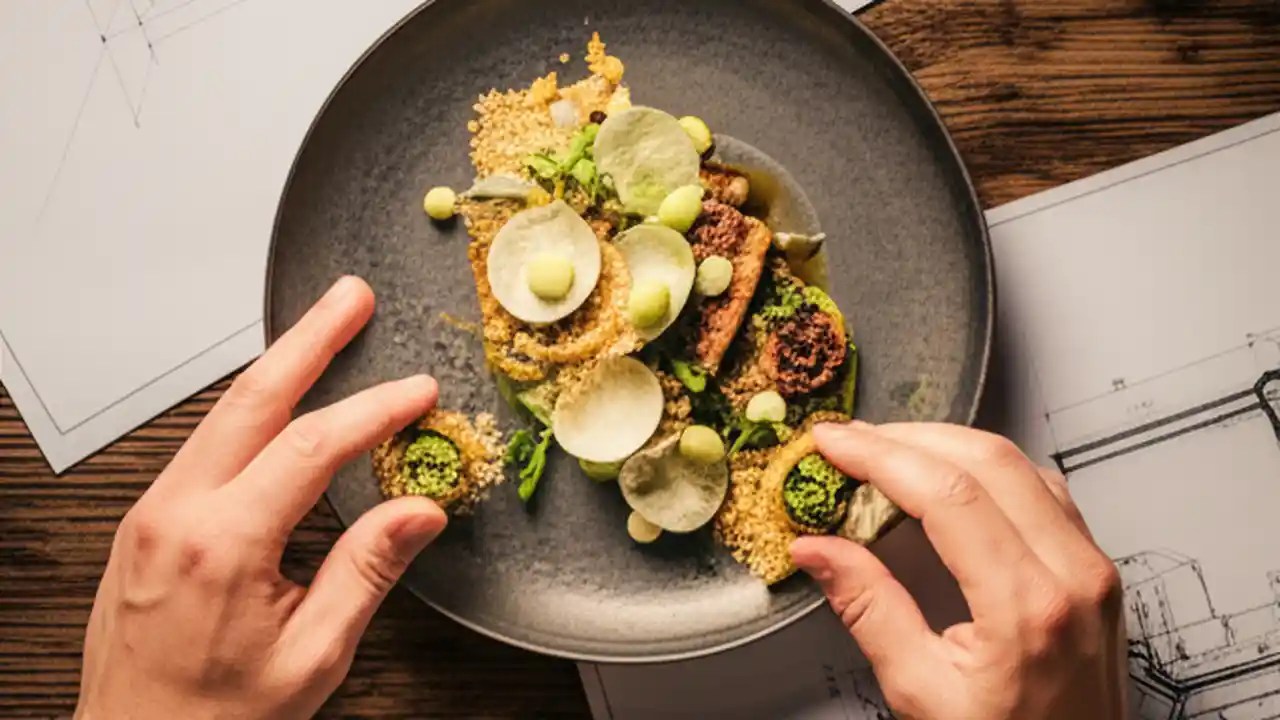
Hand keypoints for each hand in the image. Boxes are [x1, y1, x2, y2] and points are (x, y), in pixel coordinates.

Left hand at [76, 277, 444, 719]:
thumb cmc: (216, 715)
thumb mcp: (312, 656)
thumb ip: (367, 572)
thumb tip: (419, 511)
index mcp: (220, 546)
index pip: (309, 447)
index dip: (373, 411)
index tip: (417, 393)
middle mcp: (174, 515)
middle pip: (250, 398)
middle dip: (308, 339)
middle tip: (350, 297)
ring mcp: (151, 513)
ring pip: (221, 414)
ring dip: (278, 367)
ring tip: (323, 332)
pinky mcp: (145, 520)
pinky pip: (204, 443)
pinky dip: (250, 409)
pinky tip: (279, 399)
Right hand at [791, 422, 1125, 719]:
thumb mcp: (922, 693)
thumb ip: (868, 611)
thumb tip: (817, 550)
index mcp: (1027, 608)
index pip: (948, 494)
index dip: (881, 456)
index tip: (834, 443)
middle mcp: (1073, 576)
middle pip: (988, 461)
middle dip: (910, 437)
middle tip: (853, 440)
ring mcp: (1094, 570)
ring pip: (1021, 465)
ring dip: (950, 446)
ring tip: (891, 453)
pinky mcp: (1097, 571)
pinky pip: (1044, 491)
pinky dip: (989, 469)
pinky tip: (949, 477)